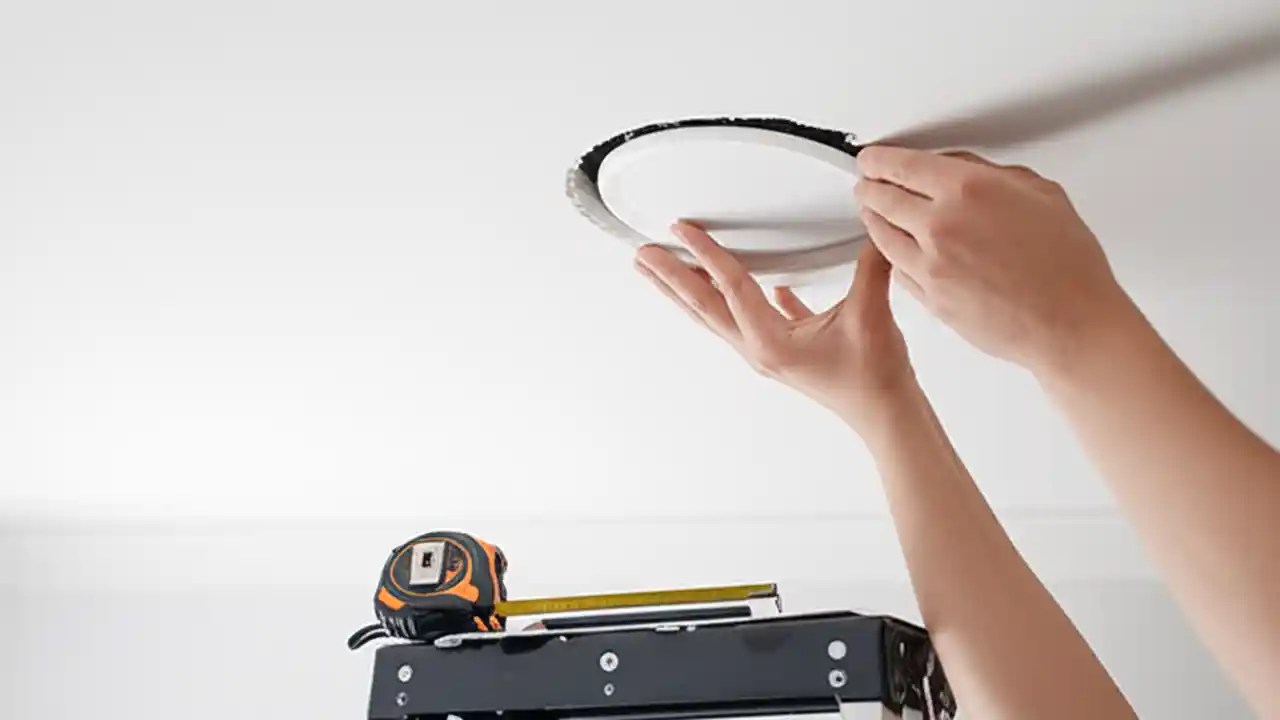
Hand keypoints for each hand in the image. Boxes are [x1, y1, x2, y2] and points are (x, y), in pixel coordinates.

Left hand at [634, 222, 914, 430]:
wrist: (887, 414)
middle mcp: (759, 348)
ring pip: (718, 316)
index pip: (730, 287)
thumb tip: (872, 227)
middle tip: (642, 256)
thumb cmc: (874, 377)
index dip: (705, 254)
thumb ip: (869, 266)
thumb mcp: (869, 313)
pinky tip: (764, 286)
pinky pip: (757, 320)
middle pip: (704, 307)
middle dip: (670, 280)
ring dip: (690, 291)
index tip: (681, 230)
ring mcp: (769, 353)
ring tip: (663, 272)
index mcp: (770, 340)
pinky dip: (747, 302)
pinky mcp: (786, 353)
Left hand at [854, 147, 1133, 374]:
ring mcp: (930, 264)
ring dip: (873, 220)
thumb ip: (992, 174)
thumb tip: (960, 168)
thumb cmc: (1066, 264)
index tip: (872, 159)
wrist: (1070, 322)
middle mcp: (940, 225)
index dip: (879, 160)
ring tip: (873, 213)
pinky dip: (891, 255)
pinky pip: (896, 269)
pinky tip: (896, 249)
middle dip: (869, 188)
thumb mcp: (1040, 193)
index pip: (901, 165)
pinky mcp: (928, 297)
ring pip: (880, 235)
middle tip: (866, 184)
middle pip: (881, 198)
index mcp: (967, 190)